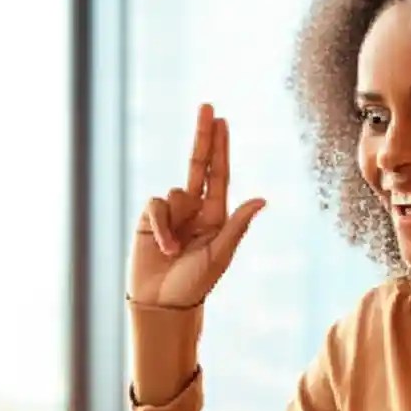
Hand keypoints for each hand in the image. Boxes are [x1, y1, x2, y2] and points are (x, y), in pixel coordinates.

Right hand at [127, 103, 265, 307]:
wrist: (161, 303)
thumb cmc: (194, 284)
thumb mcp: (220, 255)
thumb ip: (237, 225)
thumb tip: (261, 199)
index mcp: (216, 216)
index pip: (220, 174)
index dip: (220, 147)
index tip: (221, 121)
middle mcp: (194, 209)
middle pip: (198, 164)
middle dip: (203, 136)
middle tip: (207, 106)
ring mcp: (171, 213)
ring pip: (174, 193)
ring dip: (175, 222)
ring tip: (175, 252)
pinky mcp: (149, 219)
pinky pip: (156, 206)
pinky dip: (161, 226)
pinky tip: (164, 247)